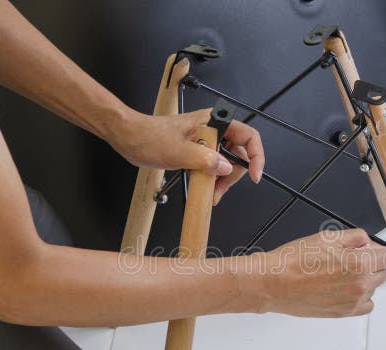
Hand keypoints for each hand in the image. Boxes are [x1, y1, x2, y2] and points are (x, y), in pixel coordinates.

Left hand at [107, 108, 264, 203]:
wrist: (129, 137)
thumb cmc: (148, 136)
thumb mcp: (179, 152)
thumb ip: (206, 160)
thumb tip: (225, 168)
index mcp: (213, 121)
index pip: (248, 136)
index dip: (256, 156)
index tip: (255, 175)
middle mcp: (213, 130)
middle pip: (239, 154)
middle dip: (233, 175)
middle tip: (220, 190)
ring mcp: (206, 141)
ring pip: (226, 163)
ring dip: (222, 180)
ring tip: (210, 192)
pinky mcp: (198, 151)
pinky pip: (214, 166)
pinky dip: (212, 179)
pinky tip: (204, 187)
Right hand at [251, 229, 385, 316]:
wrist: (274, 283)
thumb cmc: (294, 261)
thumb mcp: (327, 237)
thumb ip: (356, 237)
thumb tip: (368, 243)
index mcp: (359, 263)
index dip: (375, 250)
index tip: (367, 250)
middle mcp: (359, 285)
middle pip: (382, 272)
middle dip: (370, 264)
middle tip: (347, 260)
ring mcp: (352, 301)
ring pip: (373, 289)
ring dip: (363, 281)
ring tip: (338, 274)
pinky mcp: (344, 313)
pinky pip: (365, 305)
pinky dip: (359, 297)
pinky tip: (342, 288)